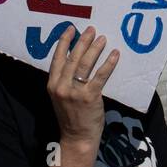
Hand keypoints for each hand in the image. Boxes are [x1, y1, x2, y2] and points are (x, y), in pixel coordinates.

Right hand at [46, 26, 118, 150]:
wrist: (77, 137)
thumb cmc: (71, 117)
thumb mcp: (60, 97)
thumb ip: (64, 81)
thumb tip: (75, 60)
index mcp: (52, 85)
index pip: (57, 58)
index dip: (63, 42)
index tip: (70, 29)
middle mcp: (61, 86)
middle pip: (72, 57)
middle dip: (82, 41)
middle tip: (91, 29)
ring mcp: (75, 91)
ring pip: (85, 63)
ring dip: (95, 48)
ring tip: (102, 38)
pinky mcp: (90, 96)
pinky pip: (100, 75)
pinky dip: (108, 63)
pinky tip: (114, 54)